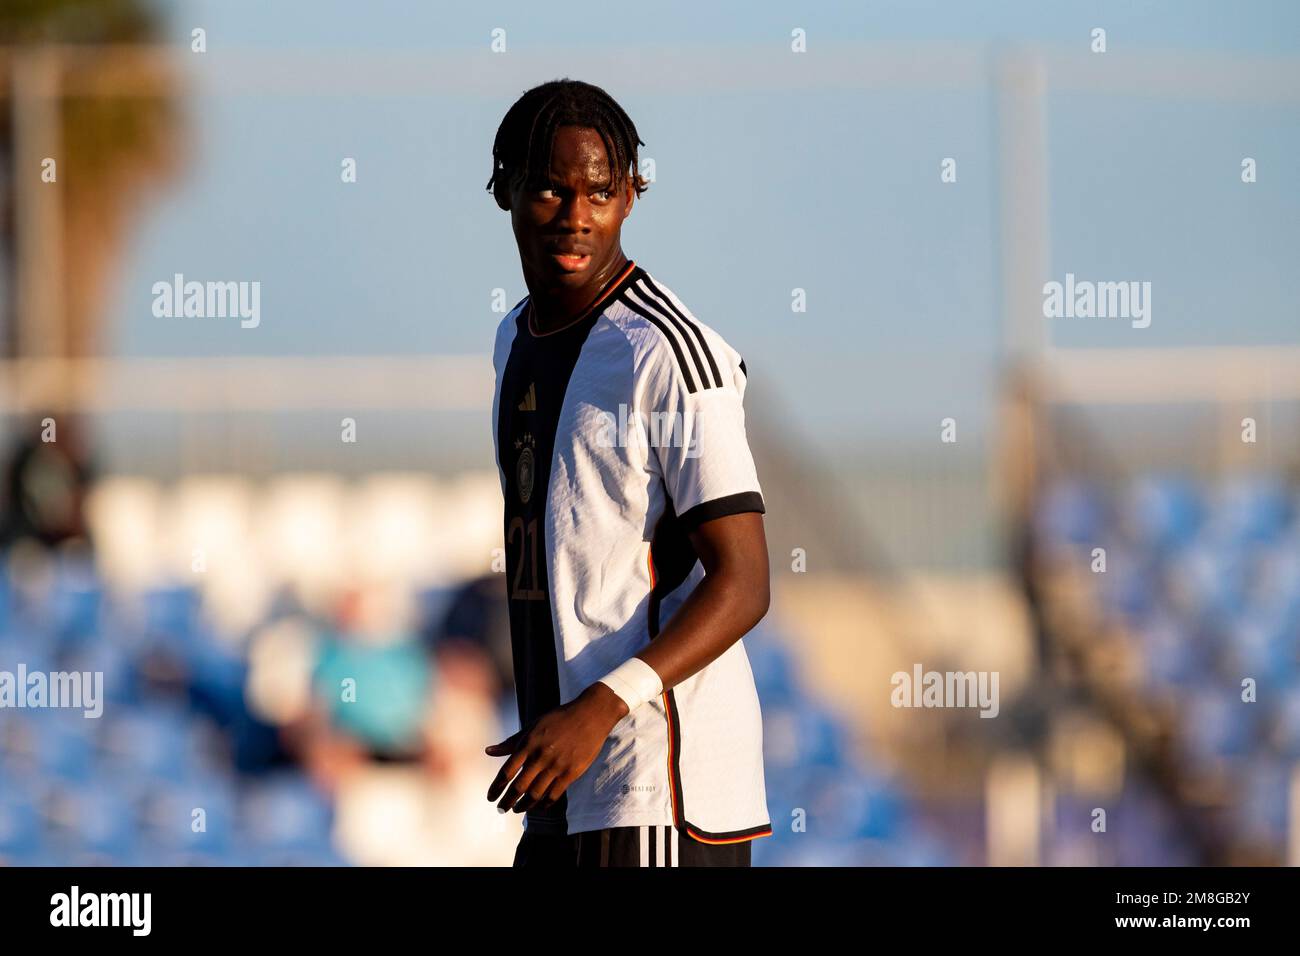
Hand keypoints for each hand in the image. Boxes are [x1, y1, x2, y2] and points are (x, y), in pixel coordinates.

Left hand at [485, 683, 629, 813]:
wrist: (590, 715)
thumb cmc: (559, 719)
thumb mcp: (533, 726)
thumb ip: (511, 742)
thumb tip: (488, 751)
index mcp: (529, 744)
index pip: (507, 772)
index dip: (496, 788)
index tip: (490, 797)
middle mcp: (540, 756)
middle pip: (518, 787)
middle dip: (507, 802)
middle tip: (501, 809)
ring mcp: (556, 765)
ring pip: (535, 794)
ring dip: (524, 806)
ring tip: (518, 809)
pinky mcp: (571, 772)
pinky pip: (554, 794)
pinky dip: (544, 803)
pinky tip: (539, 806)